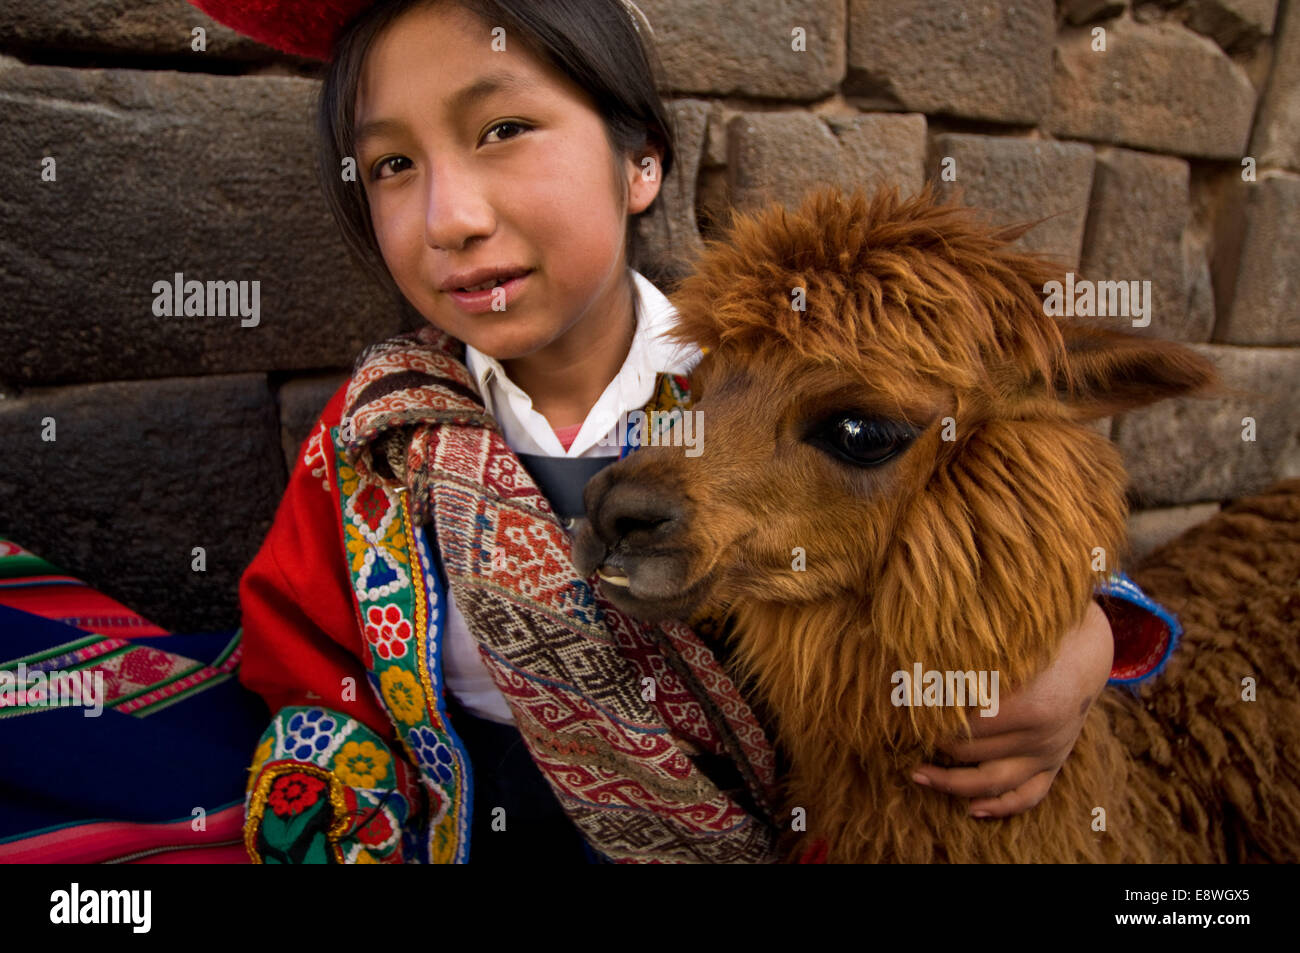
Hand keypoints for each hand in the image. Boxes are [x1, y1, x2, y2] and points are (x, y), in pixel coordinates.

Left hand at [910, 600, 1112, 817]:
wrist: (1088, 652)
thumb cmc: (1039, 640)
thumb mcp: (1011, 644)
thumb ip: (972, 657)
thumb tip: (924, 662)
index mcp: (1031, 707)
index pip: (969, 727)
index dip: (936, 722)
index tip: (909, 712)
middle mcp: (1041, 738)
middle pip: (975, 753)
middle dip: (937, 745)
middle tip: (908, 735)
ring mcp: (1049, 755)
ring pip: (995, 782)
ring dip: (952, 783)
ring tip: (918, 775)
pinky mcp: (1053, 764)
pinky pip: (1028, 796)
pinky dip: (1000, 807)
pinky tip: (971, 809)